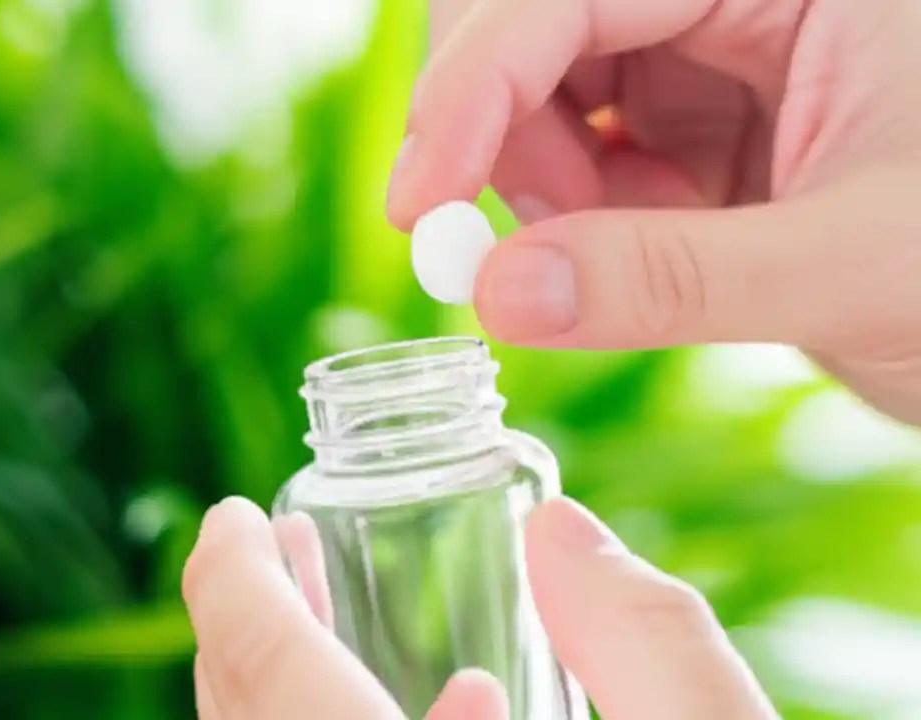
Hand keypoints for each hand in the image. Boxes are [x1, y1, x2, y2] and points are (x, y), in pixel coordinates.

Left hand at [183, 497, 776, 718]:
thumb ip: (655, 643)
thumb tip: (562, 528)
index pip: (269, 673)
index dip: (229, 585)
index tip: (230, 514)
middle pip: (248, 714)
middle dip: (245, 617)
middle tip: (264, 539)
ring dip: (279, 671)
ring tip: (307, 594)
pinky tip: (425, 700)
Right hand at [388, 0, 920, 424]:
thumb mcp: (857, 265)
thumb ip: (673, 279)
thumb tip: (496, 294)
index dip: (475, 84)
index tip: (419, 201)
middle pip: (533, 19)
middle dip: (494, 131)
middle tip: (497, 240)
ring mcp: (709, 52)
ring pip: (537, 87)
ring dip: (531, 181)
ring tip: (611, 255)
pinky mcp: (689, 118)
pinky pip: (574, 147)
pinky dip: (564, 210)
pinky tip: (624, 249)